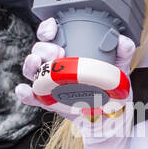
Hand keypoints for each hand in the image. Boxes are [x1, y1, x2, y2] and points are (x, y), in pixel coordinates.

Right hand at [15, 17, 135, 119]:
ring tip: (38, 63)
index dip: (47, 28)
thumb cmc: (111, 91)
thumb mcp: (120, 69)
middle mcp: (56, 65)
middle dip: (43, 47)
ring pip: (31, 69)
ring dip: (30, 64)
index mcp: (69, 51)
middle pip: (39, 49)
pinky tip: (25, 90)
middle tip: (57, 52)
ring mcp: (50, 83)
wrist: (110, 120)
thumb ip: (122, 53)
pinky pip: (31, 97)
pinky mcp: (48, 102)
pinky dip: (25, 93)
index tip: (53, 27)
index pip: (52, 34)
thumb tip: (122, 41)